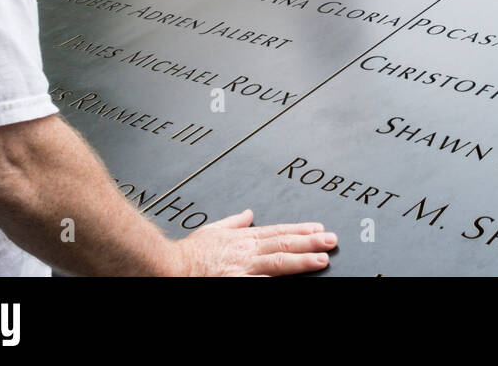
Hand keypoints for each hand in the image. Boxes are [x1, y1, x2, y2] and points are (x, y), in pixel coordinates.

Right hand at [175, 210, 334, 275]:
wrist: (166, 267)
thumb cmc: (187, 254)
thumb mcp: (212, 231)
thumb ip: (233, 223)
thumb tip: (248, 213)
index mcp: (243, 239)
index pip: (279, 232)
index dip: (301, 230)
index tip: (319, 229)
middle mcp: (245, 251)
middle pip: (283, 244)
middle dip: (310, 242)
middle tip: (331, 240)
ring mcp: (242, 268)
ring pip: (278, 262)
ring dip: (301, 260)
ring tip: (322, 259)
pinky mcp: (235, 282)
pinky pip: (259, 283)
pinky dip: (273, 281)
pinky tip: (291, 281)